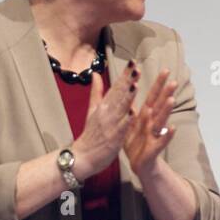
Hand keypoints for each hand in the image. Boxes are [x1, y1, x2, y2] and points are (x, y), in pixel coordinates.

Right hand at [72, 64, 136, 179]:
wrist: (83, 157)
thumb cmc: (91, 134)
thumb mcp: (92, 110)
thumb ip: (96, 92)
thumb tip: (96, 74)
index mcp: (103, 105)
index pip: (116, 87)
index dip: (125, 75)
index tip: (133, 63)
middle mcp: (106, 112)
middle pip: (118, 94)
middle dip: (128, 81)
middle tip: (137, 68)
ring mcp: (110, 125)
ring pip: (120, 109)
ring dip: (128, 96)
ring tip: (136, 84)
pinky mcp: (113, 138)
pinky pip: (121, 128)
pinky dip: (126, 120)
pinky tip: (133, 112)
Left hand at [124, 67, 177, 179]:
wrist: (139, 164)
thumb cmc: (136, 142)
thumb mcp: (131, 123)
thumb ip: (132, 107)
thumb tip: (131, 91)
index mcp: (145, 116)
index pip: (153, 96)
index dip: (159, 84)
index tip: (165, 70)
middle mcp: (152, 123)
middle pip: (159, 106)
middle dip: (166, 94)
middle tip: (173, 81)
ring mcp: (154, 135)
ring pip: (161, 121)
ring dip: (166, 111)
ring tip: (172, 100)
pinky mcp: (154, 148)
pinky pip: (161, 141)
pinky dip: (167, 135)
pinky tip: (173, 128)